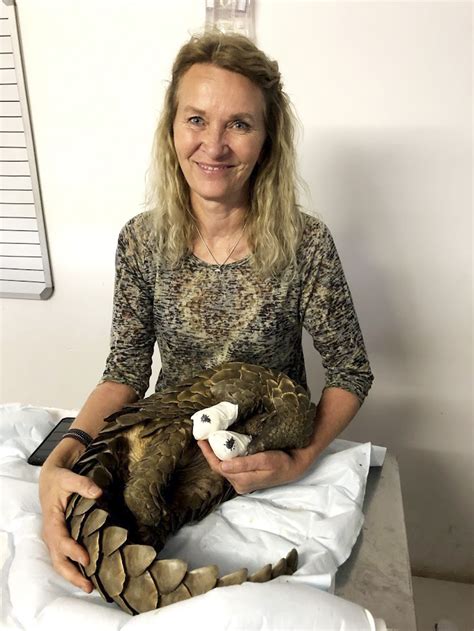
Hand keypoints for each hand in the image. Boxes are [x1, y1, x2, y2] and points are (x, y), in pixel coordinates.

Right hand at [39, 463, 101, 591]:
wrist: (50, 478)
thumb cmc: (59, 478)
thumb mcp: (68, 477)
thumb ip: (82, 484)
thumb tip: (98, 493)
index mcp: (52, 520)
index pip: (60, 540)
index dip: (72, 551)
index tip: (86, 559)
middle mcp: (51, 532)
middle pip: (58, 559)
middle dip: (72, 574)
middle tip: (89, 585)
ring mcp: (54, 537)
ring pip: (60, 561)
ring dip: (73, 575)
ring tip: (90, 586)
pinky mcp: (60, 538)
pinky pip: (64, 556)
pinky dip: (73, 567)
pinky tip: (88, 573)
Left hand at [197, 440, 310, 494]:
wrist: (295, 466)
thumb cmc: (281, 462)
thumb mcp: (264, 460)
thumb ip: (243, 464)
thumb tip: (222, 465)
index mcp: (241, 481)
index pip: (218, 467)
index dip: (208, 453)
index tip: (201, 439)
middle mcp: (240, 484)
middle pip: (219, 467)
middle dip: (211, 452)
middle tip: (204, 435)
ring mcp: (243, 481)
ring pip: (225, 466)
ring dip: (217, 453)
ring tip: (212, 438)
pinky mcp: (247, 476)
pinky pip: (232, 465)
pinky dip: (226, 455)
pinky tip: (224, 445)